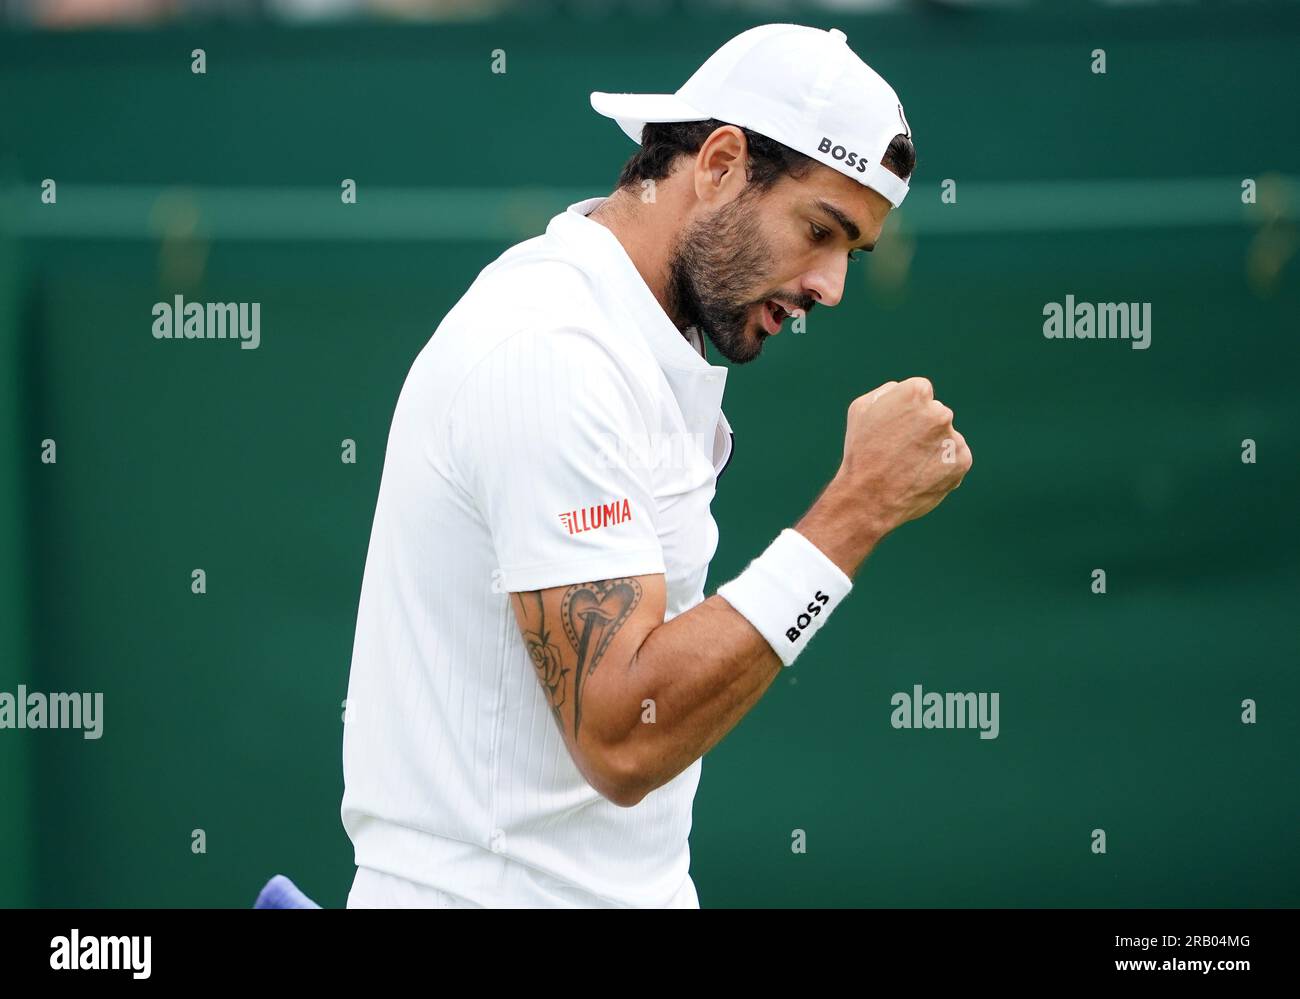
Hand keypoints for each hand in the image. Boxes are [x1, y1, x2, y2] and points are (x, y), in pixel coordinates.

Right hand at [835, 376, 971, 539]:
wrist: (870, 498)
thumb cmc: (861, 453)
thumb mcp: (860, 410)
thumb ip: (887, 392)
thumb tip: (902, 389)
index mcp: (916, 393)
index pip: (922, 393)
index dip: (906, 411)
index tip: (895, 428)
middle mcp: (939, 412)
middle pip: (936, 414)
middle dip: (922, 428)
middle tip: (900, 450)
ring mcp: (953, 438)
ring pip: (946, 436)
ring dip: (933, 447)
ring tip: (908, 465)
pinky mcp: (962, 461)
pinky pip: (955, 457)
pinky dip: (942, 465)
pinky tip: (921, 475)